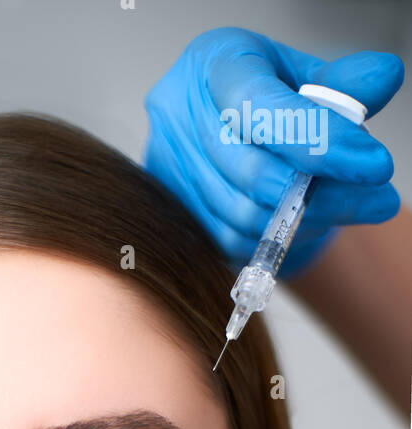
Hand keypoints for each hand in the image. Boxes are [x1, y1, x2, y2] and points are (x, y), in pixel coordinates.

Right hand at [143, 26, 402, 275]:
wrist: (222, 127)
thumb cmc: (265, 93)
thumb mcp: (303, 75)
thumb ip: (341, 85)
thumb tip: (383, 78)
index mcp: (214, 64)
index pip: (262, 110)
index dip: (319, 142)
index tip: (374, 164)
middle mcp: (179, 115)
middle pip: (252, 171)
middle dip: (323, 193)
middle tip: (378, 200)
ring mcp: (169, 168)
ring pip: (243, 214)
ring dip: (307, 220)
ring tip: (355, 208)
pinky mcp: (174, 210)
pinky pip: (232, 240)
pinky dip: (279, 236)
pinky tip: (312, 221)